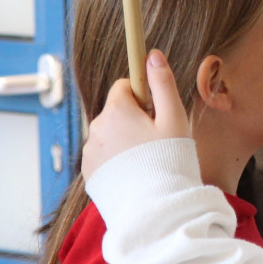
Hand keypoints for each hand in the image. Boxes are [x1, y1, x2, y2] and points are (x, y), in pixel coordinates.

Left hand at [82, 50, 189, 181]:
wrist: (154, 209)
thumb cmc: (169, 159)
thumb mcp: (173, 116)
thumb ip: (162, 82)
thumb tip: (152, 54)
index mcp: (116, 110)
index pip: (124, 86)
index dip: (144, 95)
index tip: (156, 111)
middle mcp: (96, 128)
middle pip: (117, 110)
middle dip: (135, 118)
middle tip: (157, 139)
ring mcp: (89, 152)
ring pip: (110, 133)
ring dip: (125, 139)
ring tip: (147, 160)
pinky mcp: (89, 173)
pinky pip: (104, 155)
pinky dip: (117, 159)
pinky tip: (135, 173)